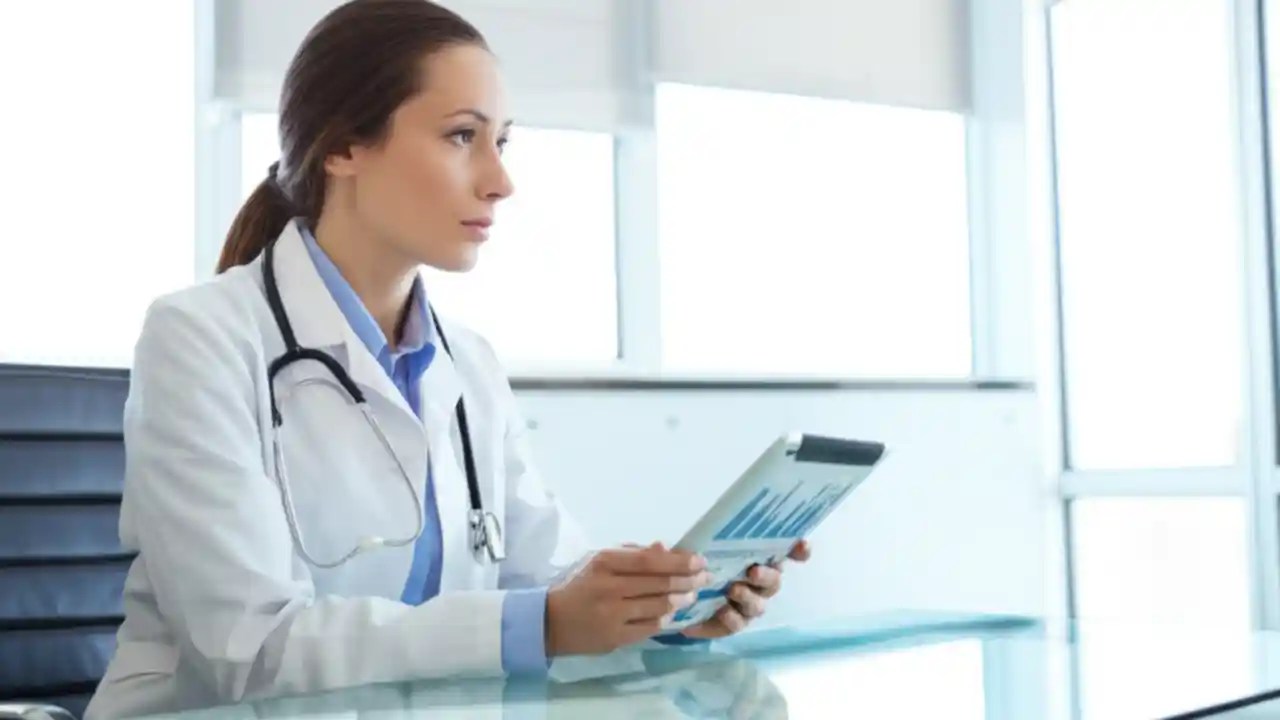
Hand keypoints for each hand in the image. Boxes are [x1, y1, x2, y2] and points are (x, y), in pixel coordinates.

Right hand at [546, 542, 710, 656]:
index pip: (650, 561)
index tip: (699, 560)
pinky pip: (650, 628)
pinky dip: (665, 619)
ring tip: (693, 595)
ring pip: (659, 607)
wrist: (550, 621)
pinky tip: (673, 613)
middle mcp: (610, 588)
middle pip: (659, 584)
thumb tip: (665, 547)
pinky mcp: (615, 638)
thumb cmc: (580, 586)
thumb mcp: (600, 561)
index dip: (679, 561)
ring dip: (681, 600)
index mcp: (605, 563)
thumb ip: (632, 554)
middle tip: (706, 577)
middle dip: (689, 580)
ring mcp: (613, 615)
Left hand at [681, 540, 810, 639]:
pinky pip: (738, 623)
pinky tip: (723, 611)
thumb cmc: (696, 564)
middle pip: (774, 581)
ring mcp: (748, 605)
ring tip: (733, 590)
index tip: (803, 545)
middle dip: (767, 576)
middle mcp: (759, 583)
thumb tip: (686, 534)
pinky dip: (732, 617)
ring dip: (748, 597)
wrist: (677, 594)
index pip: (786, 552)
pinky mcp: (733, 623)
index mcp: (757, 559)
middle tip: (753, 571)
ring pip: (759, 604)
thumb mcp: (697, 546)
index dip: (799, 550)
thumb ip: (703, 541)